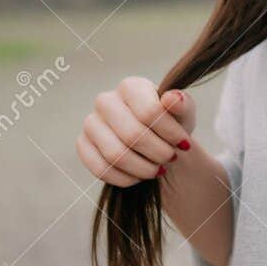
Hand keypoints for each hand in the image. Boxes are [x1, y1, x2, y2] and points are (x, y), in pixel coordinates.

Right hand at [77, 77, 196, 186]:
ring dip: (144, 168)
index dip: (170, 133)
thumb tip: (173, 98)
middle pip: (132, 135)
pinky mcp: (82, 145)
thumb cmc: (169, 124)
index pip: (150, 112)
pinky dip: (126, 179)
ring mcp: (90, 123)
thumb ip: (182, 105)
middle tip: (171, 159)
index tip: (184, 144)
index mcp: (130, 86)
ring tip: (158, 169)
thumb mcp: (184, 114)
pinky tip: (140, 176)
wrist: (154, 143)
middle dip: (158, 153)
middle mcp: (105, 100)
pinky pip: (101, 169)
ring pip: (116, 155)